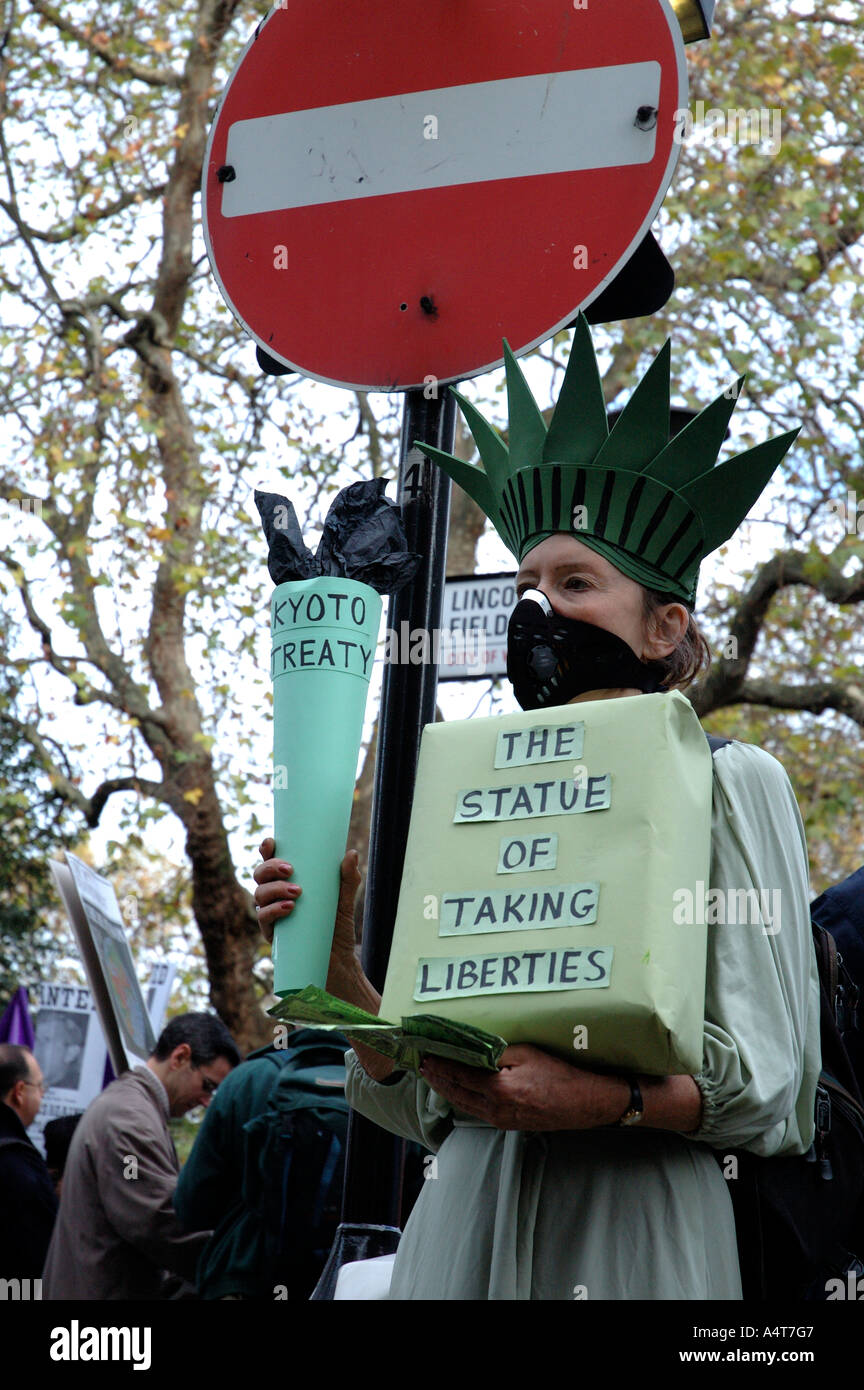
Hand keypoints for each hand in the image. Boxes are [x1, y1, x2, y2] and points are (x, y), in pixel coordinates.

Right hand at [253, 838, 360, 977]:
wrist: (338, 962)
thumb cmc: (337, 928)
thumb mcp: (345, 901)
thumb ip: (348, 879)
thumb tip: (352, 854)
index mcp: (288, 884)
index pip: (271, 863)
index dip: (266, 850)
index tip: (271, 842)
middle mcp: (275, 897)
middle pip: (260, 876)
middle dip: (270, 868)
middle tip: (290, 870)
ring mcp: (271, 916)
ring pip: (259, 895)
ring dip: (274, 889)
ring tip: (297, 892)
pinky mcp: (273, 935)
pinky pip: (263, 919)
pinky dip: (273, 911)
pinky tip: (288, 907)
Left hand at [419, 1045, 628, 1131]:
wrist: (585, 1103)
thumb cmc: (560, 1075)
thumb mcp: (527, 1054)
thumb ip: (497, 1052)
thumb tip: (472, 1049)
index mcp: (499, 1089)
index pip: (459, 1074)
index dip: (440, 1065)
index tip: (425, 1056)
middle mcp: (496, 1108)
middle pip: (456, 1093)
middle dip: (437, 1079)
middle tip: (423, 1066)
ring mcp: (501, 1119)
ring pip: (464, 1104)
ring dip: (448, 1090)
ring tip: (434, 1077)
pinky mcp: (508, 1124)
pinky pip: (478, 1111)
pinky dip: (464, 1099)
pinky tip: (460, 1090)